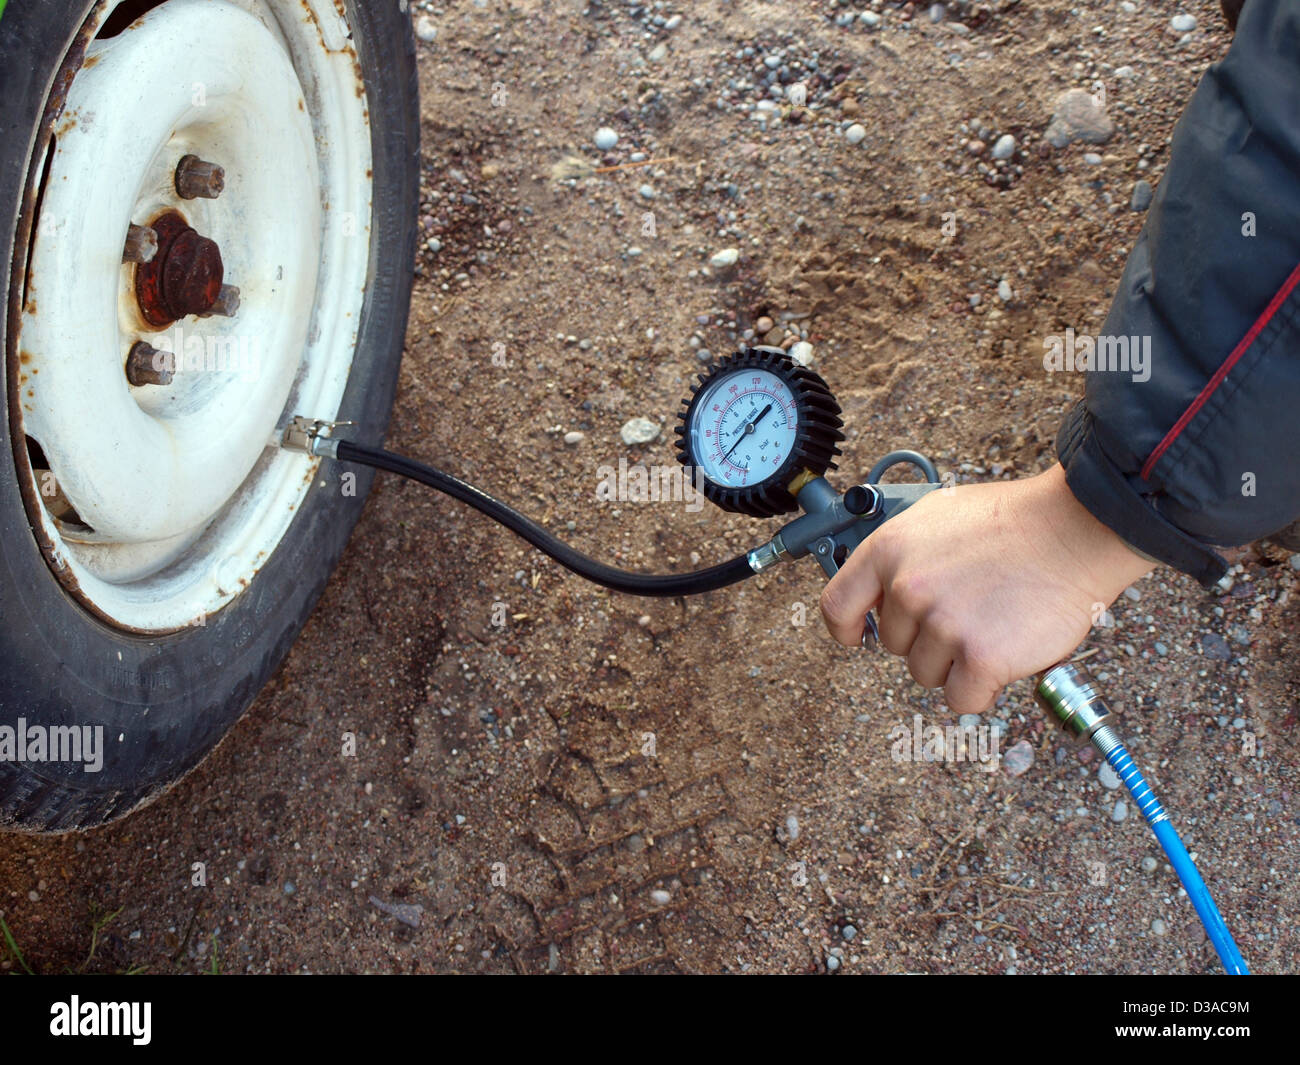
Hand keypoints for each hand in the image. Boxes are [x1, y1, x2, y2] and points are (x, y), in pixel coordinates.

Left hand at [819, 463, 1154, 712]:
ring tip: (992, 623)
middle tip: (969, 611)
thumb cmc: (1013, 521)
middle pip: (895, 645)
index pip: (838, 606)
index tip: (858, 638)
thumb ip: (902, 556)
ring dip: (956, 662)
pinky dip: (981, 687)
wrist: (1073, 530)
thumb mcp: (936, 517)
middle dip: (927, 638)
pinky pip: (962, 698)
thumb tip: (882, 590)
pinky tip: (1003, 656)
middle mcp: (908, 588)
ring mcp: (944, 624)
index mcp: (889, 551)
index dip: (847, 629)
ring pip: (926, 674)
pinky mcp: (982, 657)